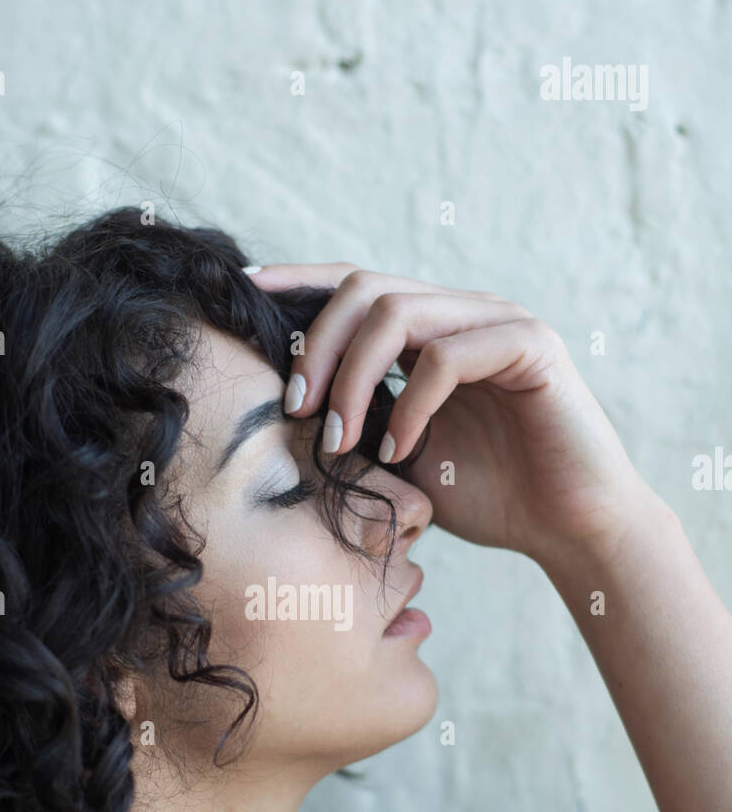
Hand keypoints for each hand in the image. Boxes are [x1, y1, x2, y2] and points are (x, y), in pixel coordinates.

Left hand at [246, 263, 656, 566]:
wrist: (566, 528)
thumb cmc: (488, 494)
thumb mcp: (401, 456)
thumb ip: (359, 420)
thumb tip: (288, 408)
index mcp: (430, 329)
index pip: (354, 284)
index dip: (298, 283)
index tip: (246, 298)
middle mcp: (462, 311)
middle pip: (364, 288)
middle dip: (316, 347)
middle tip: (295, 408)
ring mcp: (498, 321)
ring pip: (399, 313)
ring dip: (353, 378)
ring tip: (337, 439)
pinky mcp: (530, 346)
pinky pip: (446, 356)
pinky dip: (411, 405)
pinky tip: (403, 450)